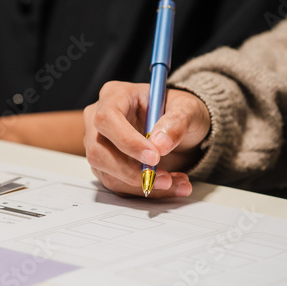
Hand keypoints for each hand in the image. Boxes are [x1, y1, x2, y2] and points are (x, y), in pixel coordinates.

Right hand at [83, 81, 209, 197]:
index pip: (107, 119)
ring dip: (141, 184)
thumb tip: (160, 144)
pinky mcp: (106, 166)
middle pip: (99, 151)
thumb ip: (177, 122)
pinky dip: (143, 190)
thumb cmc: (179, 111)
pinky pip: (118, 185)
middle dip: (132, 171)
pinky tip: (168, 184)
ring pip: (108, 174)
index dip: (127, 140)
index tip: (154, 156)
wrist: (180, 129)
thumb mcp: (188, 108)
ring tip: (174, 182)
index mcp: (115, 95)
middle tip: (165, 179)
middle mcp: (99, 119)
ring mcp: (100, 144)